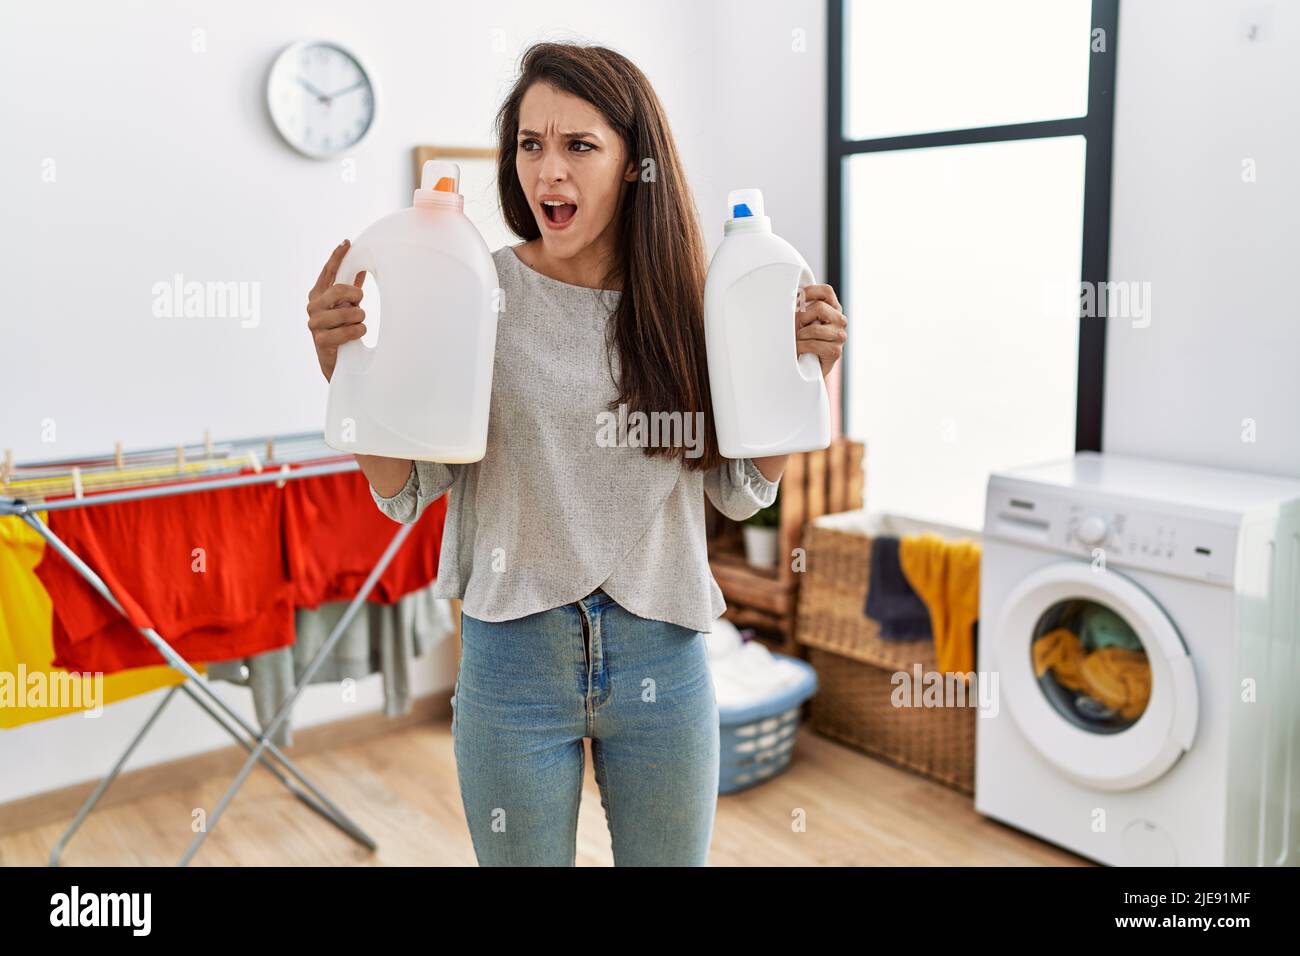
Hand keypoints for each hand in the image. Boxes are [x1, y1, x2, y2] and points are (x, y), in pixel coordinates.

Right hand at [306, 239, 366, 382]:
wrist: (336, 363)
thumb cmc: (342, 330)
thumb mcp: (346, 307)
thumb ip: (350, 289)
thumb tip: (361, 268)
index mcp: (317, 295)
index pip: (327, 271)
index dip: (337, 257)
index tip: (347, 243)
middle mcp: (313, 306)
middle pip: (339, 290)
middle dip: (356, 296)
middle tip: (361, 303)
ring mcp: (314, 323)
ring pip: (348, 312)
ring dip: (359, 319)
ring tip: (358, 324)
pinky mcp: (320, 340)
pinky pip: (349, 330)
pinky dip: (358, 331)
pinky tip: (357, 333)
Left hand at [795, 284, 846, 377]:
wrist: (806, 366)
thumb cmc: (801, 339)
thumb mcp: (800, 319)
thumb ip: (801, 306)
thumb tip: (793, 295)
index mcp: (833, 308)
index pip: (827, 291)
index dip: (810, 292)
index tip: (797, 300)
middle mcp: (840, 321)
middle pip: (819, 307)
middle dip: (802, 318)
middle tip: (796, 327)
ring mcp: (840, 336)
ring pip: (815, 328)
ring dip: (800, 335)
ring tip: (798, 341)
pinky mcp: (835, 351)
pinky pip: (813, 344)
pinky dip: (802, 347)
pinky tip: (801, 349)